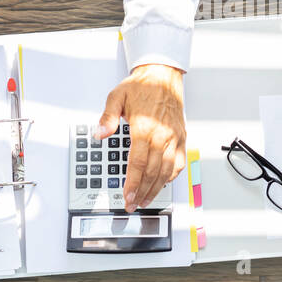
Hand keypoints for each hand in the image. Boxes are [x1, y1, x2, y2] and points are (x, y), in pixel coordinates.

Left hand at [95, 63, 186, 210]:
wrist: (163, 76)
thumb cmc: (142, 86)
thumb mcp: (116, 97)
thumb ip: (107, 118)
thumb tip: (100, 133)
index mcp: (145, 128)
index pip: (137, 164)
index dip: (132, 184)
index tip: (127, 197)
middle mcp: (162, 135)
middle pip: (152, 172)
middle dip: (142, 192)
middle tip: (133, 205)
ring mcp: (174, 137)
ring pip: (167, 170)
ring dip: (156, 188)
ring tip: (146, 200)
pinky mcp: (181, 137)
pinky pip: (179, 162)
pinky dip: (172, 176)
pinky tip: (163, 183)